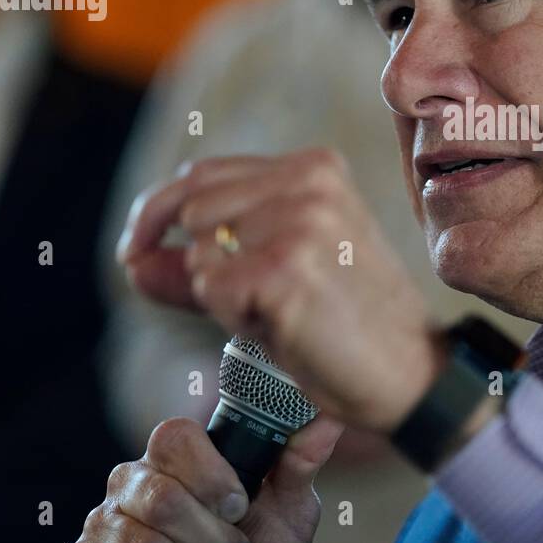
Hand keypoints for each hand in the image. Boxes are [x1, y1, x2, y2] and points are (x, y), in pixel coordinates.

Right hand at [64, 414, 343, 542]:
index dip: (211, 475)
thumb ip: (299, 462)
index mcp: (176, 456)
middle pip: (160, 494)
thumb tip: (326, 416)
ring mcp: (102, 521)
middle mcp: (132, 481)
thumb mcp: (288, 509)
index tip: (239, 506)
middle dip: (210, 535)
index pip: (173, 434)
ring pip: (140, 538)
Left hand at [116, 149, 448, 433]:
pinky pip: (210, 288)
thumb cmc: (348, 326)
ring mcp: (300, 222)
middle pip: (192, 206)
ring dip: (221, 293)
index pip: (203, 173)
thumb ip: (206, 259)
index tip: (135, 249)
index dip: (158, 212)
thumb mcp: (279, 273)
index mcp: (316, 168)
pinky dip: (231, 317)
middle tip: (259, 300)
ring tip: (280, 311)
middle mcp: (309, 182)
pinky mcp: (286, 268)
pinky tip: (282, 326)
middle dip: (201, 261)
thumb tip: (131, 256)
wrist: (410, 374)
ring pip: (199, 250)